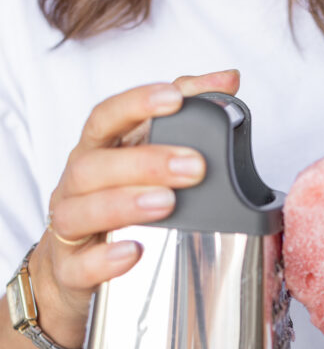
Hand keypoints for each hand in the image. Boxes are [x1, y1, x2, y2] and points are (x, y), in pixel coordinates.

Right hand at [33, 69, 240, 346]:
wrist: (73, 266)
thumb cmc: (114, 202)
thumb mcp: (143, 155)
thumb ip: (184, 117)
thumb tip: (227, 80)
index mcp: (97, 151)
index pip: (107, 116)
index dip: (137, 103)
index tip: (175, 97)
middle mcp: (77, 184)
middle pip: (96, 164)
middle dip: (146, 162)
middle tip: (194, 167)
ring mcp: (71, 226)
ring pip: (83, 210)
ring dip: (126, 204)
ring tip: (167, 204)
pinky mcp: (71, 268)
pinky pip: (81, 264)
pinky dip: (106, 259)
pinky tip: (134, 252)